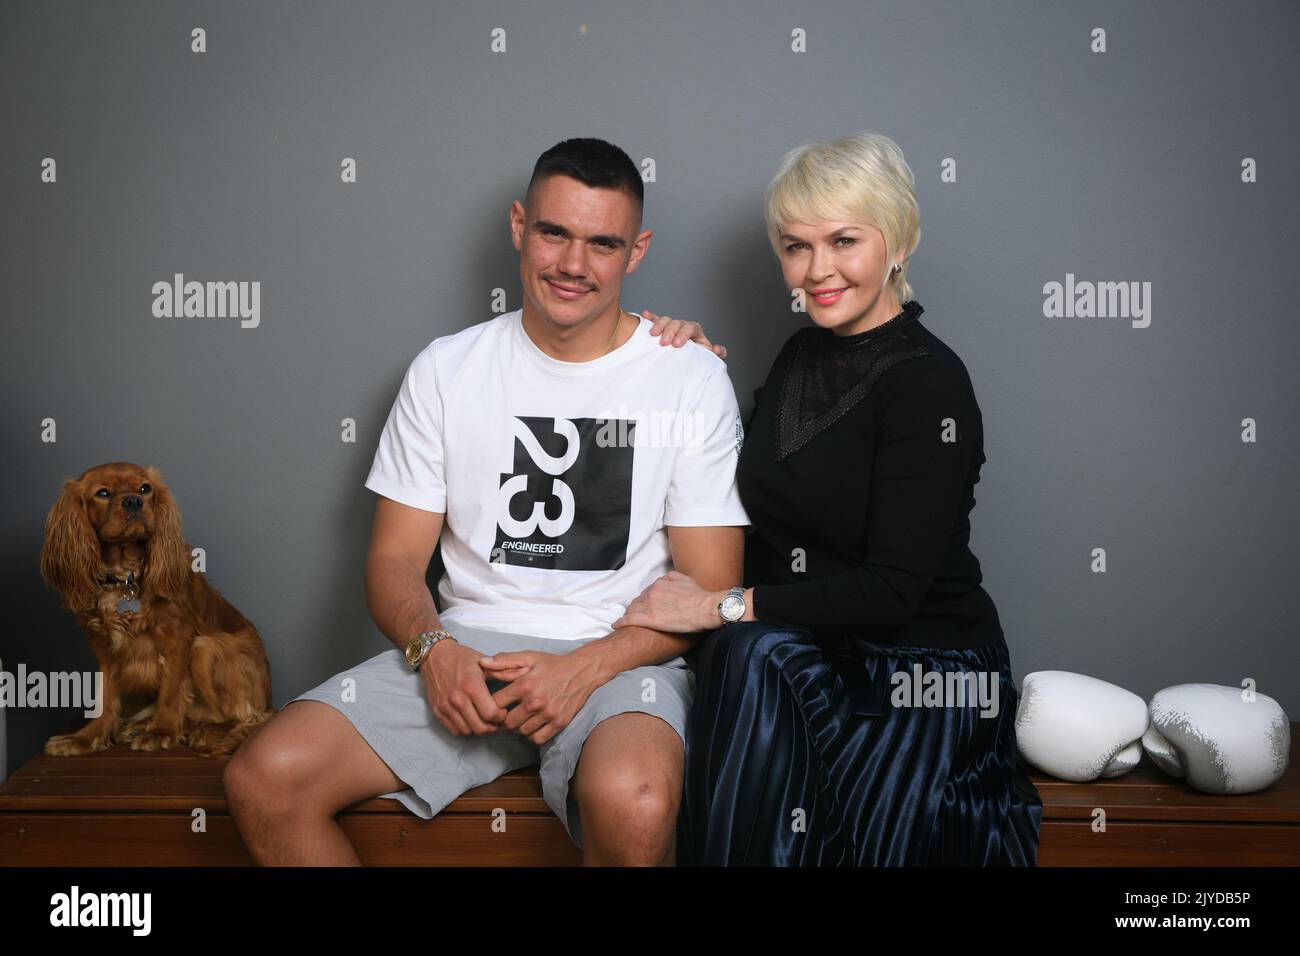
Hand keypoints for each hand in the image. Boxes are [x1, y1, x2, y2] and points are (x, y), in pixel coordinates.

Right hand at [419, 639, 508, 735]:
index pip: (492, 715)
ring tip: (483, 719)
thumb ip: (504, 672)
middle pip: (481, 727)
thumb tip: (524, 676)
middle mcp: (458, 699)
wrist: (434, 655)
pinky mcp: (437, 711)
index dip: (501, 717)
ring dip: (478, 728)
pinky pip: (454, 730)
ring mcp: (446, 707)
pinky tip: (470, 719)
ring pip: (468, 731)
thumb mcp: (484, 662)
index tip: (503, 711)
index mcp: (472, 686)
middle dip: (492, 726)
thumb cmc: (462, 657)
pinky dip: (465, 728)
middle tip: (495, 719)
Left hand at [479, 650, 604, 744]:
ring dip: (518, 728)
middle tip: (506, 715)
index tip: (494, 705)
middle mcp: (536, 701)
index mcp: (525, 685)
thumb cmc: (553, 664)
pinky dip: (532, 735)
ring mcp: (548, 714)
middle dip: (504, 720)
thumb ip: (504, 661)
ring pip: (521, 732)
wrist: (582, 671)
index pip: (496, 704)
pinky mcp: (559, 723)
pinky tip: (532, 725)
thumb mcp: (528, 657)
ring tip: (519, 719)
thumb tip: (482, 663)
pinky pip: (538, 738)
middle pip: (507, 722)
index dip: (491, 705)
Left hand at [611, 569, 719, 632]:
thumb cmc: (699, 596)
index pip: (647, 592)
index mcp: (660, 583)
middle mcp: (652, 592)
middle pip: (638, 600)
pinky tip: (616, 625)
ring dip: (629, 614)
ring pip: (632, 609)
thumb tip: (667, 579)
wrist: (706, 608)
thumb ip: (673, 577)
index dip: (645, 600)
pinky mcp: (649, 619)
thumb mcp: (685, 579)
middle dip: (636, 607)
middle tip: (635, 614)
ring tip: (625, 620)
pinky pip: (630, 619)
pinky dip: (621, 622)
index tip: (645, 605)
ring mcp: (650, 606)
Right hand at [641, 309, 727, 359]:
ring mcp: (671, 326)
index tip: (677, 344)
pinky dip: (650, 317)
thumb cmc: (695, 358)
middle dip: (670, 331)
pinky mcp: (661, 329)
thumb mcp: (705, 358)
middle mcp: (683, 326)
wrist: (685, 362)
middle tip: (664, 343)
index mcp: (694, 331)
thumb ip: (713, 354)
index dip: (684, 334)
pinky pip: (655, 320)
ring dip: (659, 325)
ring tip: (652, 334)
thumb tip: (719, 350)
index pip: (691, 328)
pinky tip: (645, 315)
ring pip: (666, 320)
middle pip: (677, 323)